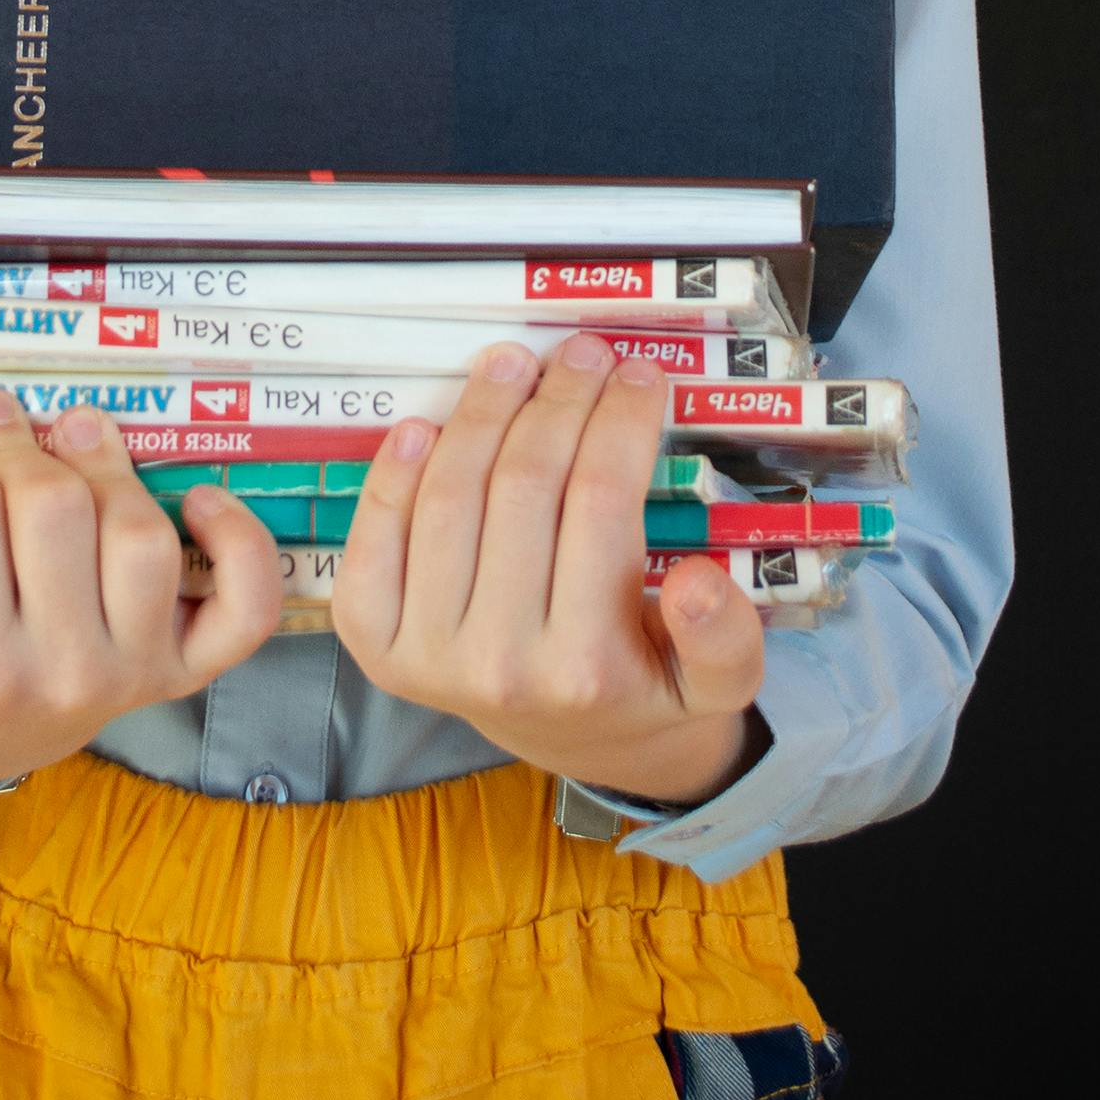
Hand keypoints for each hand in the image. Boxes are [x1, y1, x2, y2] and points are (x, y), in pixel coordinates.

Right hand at [0, 386, 284, 792]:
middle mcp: (63, 674)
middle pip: (51, 508)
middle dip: (10, 439)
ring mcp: (133, 671)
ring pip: (138, 534)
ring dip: (104, 465)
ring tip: (67, 431)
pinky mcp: (183, 668)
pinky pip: (243, 610)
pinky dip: (240, 546)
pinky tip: (199, 497)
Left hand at [331, 337, 771, 806]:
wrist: (577, 746)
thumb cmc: (648, 687)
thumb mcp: (717, 684)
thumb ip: (726, 641)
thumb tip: (701, 582)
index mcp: (588, 669)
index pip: (601, 504)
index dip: (619, 420)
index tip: (639, 373)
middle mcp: (500, 666)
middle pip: (524, 489)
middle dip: (559, 400)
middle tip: (583, 353)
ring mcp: (428, 654)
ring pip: (451, 499)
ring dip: (481, 413)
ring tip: (514, 364)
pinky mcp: (376, 644)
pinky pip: (373, 542)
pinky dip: (392, 475)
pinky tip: (426, 426)